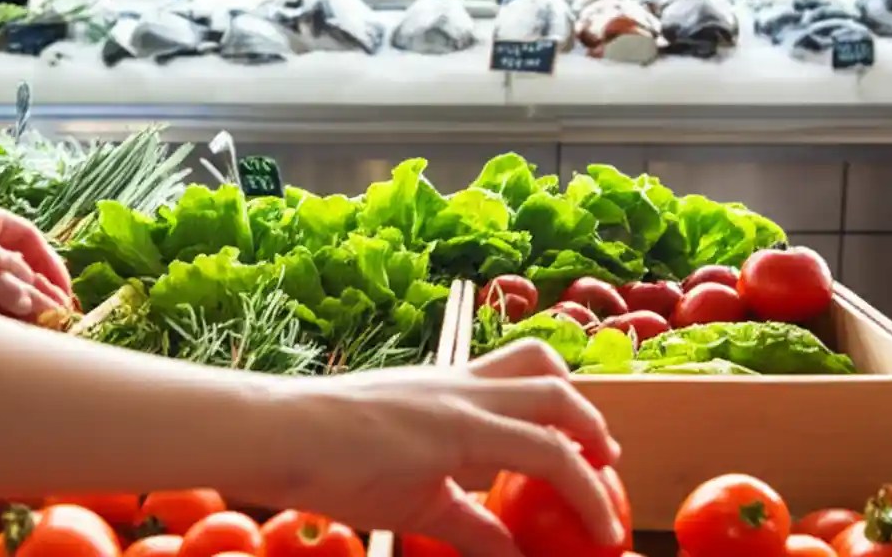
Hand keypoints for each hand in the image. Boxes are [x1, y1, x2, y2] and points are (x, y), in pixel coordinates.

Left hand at [0, 206, 71, 320]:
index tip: (62, 284)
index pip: (28, 236)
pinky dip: (13, 304)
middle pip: (23, 263)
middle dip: (44, 284)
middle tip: (61, 306)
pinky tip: (25, 312)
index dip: (49, 259)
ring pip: (12, 282)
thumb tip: (41, 290)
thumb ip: (19, 270)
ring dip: (31, 297)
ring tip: (47, 315)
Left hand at [260, 340, 623, 556]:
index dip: (590, 495)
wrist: (284, 428)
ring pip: (530, 359)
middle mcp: (467, 389)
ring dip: (564, 391)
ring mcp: (451, 374)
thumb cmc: (340, 472)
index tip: (607, 533)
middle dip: (593, 429)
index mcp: (466, 427)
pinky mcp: (435, 374)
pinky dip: (524, 386)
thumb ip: (475, 531)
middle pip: (558, 393)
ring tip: (572, 428)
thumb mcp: (413, 512)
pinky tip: (512, 422)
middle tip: (605, 467)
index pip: (553, 454)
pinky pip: (496, 365)